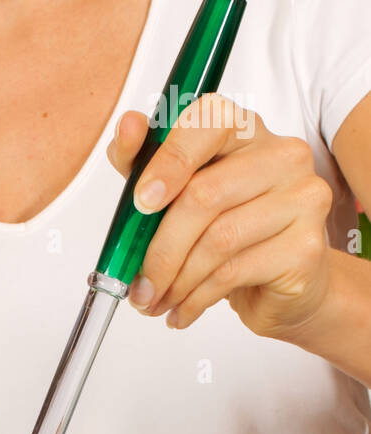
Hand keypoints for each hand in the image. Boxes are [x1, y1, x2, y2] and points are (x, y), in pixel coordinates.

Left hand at [107, 96, 333, 338]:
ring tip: (154, 302)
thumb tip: (127, 127)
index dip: (169, 161)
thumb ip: (145, 164)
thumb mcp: (176, 198)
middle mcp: (281, 155)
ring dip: (175, 280)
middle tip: (137, 285)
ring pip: (218, 239)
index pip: (208, 123)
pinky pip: (233, 273)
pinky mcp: (305, 246)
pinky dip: (195, 298)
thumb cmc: (226, 234)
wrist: (284, 287)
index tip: (141, 203)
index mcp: (245, 130)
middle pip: (205, 194)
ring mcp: (302, 198)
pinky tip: (181, 311)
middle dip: (160, 250)